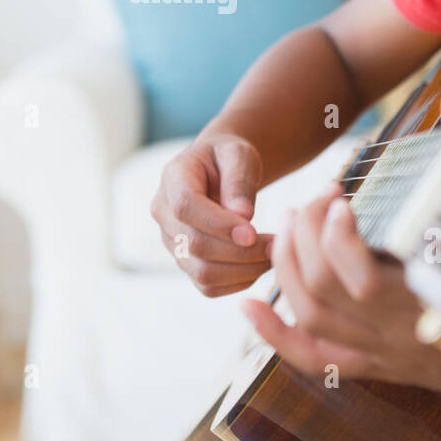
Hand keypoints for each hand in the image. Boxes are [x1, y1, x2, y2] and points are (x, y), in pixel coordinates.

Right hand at [150, 133, 273, 296]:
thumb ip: (239, 180)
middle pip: (193, 244)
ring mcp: (172, 241)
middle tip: (277, 245)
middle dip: (240, 251)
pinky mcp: (185, 262)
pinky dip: (239, 282)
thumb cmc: (230, 158)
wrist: (220, 171)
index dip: (218, 224)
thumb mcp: (239, 154)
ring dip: (243, 271)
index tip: (252, 232)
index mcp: (173, 178)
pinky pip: (208, 286)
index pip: (186, 207)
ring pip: (201, 272)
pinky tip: (261, 265)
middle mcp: (164, 213)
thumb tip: (243, 216)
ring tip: (274, 255)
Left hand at [240, 90, 440, 398]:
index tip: (340, 198)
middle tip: (311, 200)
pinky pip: (314, 358)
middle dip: (306, 239)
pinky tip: (248, 305)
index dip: (339, 240)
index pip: (367, 280)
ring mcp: (386, 353)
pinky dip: (275, 335)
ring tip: (288, 224)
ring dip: (287, 269)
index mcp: (435, 297)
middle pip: (327, 291)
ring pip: (313, 318)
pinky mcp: (374, 367)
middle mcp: (403, 332)